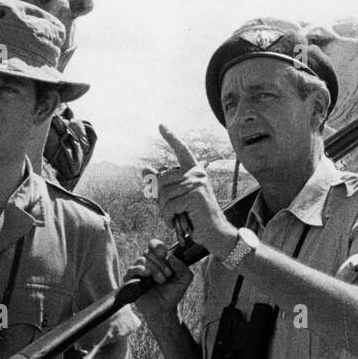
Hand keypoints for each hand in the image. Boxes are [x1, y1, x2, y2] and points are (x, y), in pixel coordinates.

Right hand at [127, 239, 191, 319]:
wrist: (164, 309)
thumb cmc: (173, 294)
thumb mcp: (184, 279)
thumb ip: (182, 266)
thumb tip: (171, 256)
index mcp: (159, 260)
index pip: (154, 245)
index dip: (158, 246)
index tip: (164, 254)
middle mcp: (147, 263)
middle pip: (149, 252)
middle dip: (160, 263)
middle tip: (168, 275)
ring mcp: (138, 271)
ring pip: (142, 259)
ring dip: (154, 269)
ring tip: (161, 281)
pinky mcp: (131, 279)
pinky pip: (132, 269)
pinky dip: (140, 269)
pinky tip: (147, 275)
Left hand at [156, 124, 234, 258]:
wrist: (214, 233)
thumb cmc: (194, 217)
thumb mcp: (176, 199)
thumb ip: (161, 185)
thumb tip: (143, 169)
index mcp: (195, 171)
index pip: (181, 150)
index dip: (171, 137)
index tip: (161, 126)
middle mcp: (197, 173)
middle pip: (163, 178)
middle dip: (161, 197)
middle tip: (168, 211)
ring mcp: (197, 182)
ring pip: (165, 192)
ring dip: (164, 210)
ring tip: (174, 218)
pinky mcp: (194, 194)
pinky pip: (170, 204)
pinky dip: (168, 216)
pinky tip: (175, 222)